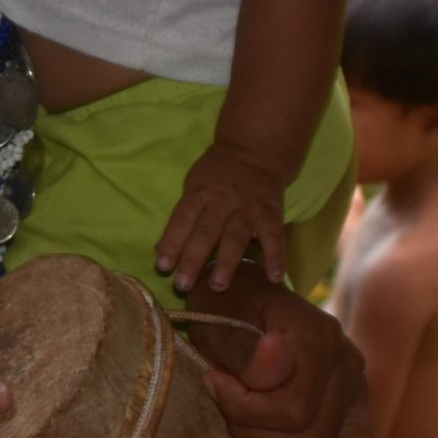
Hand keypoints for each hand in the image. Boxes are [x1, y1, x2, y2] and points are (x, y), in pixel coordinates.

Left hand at [156, 143, 286, 293]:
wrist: (254, 151)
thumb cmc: (216, 175)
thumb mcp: (194, 187)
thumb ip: (182, 218)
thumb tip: (160, 251)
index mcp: (199, 194)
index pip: (182, 220)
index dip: (171, 243)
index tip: (162, 267)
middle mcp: (222, 202)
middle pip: (205, 232)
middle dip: (193, 259)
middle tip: (183, 285)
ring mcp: (247, 209)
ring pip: (235, 237)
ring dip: (227, 262)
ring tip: (218, 286)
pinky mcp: (270, 215)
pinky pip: (274, 237)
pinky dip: (276, 257)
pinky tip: (274, 277)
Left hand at [185, 263, 374, 437]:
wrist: (242, 298)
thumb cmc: (225, 305)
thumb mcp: (219, 312)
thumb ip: (243, 347)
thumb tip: (275, 360)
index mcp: (321, 337)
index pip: (293, 410)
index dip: (243, 412)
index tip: (212, 382)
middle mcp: (351, 368)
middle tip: (223, 414)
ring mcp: (358, 399)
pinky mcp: (356, 425)